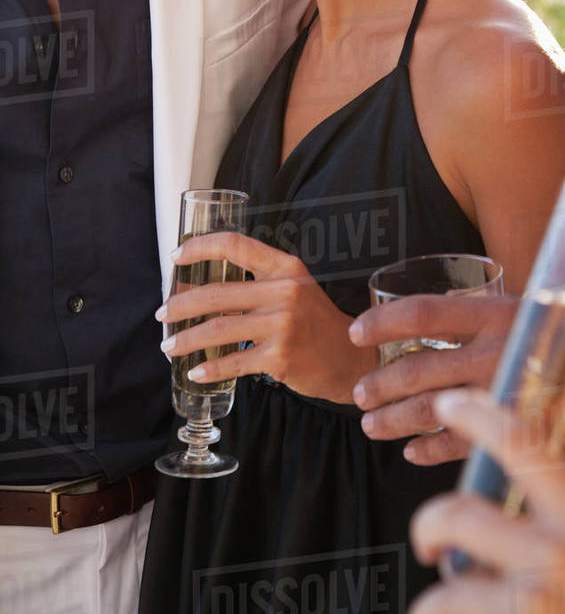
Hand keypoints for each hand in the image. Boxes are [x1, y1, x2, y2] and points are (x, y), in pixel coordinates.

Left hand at [157, 232, 375, 404]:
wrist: (349, 357)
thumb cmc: (314, 321)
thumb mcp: (294, 287)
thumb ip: (258, 281)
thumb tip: (204, 285)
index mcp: (285, 267)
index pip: (235, 245)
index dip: (200, 247)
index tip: (176, 256)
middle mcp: (284, 291)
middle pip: (216, 293)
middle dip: (179, 305)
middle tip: (163, 314)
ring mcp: (282, 325)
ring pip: (217, 330)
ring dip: (186, 339)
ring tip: (170, 345)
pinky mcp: (280, 357)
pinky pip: (232, 362)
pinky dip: (208, 368)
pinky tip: (195, 371)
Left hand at [349, 294, 517, 463]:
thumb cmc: (549, 336)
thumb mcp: (519, 308)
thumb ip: (481, 302)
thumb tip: (447, 294)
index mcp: (493, 315)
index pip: (422, 314)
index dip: (382, 323)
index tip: (355, 333)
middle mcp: (495, 352)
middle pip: (418, 369)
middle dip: (380, 384)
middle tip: (360, 393)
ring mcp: (501, 393)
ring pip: (430, 409)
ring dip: (393, 420)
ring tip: (370, 424)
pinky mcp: (511, 429)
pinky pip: (458, 443)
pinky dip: (429, 450)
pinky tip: (410, 450)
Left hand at [410, 389, 564, 613]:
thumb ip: (560, 527)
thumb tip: (498, 508)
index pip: (524, 447)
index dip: (479, 416)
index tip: (451, 403)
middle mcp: (558, 556)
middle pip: (457, 514)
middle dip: (427, 527)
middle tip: (429, 542)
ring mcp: (533, 600)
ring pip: (442, 590)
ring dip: (440, 605)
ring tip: (468, 612)